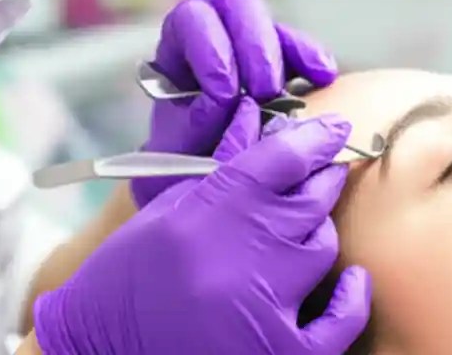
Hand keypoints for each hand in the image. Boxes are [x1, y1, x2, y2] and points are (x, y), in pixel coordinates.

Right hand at [35, 108, 371, 354]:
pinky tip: (351, 282)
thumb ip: (219, 168)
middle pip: (309, 199)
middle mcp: (239, 255)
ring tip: (299, 234)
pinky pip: (339, 321)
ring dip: (315, 235)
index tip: (330, 131)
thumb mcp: (166, 210)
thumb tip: (258, 119)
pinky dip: (350, 299)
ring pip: (321, 249)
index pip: (280, 158)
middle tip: (324, 173)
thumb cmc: (127, 276)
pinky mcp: (279, 354)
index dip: (312, 139)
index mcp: (206, 212)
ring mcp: (263, 307)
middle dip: (321, 180)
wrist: (100, 349)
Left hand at [132, 0, 337, 207]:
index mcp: (179, 45)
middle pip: (237, 7)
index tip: (224, 91)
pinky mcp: (284, 63)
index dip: (209, 47)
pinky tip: (324, 77)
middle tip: (263, 92)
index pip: (191, 19)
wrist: (202, 178)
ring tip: (283, 94)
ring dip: (283, 52)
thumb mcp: (175, 146)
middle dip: (253, 47)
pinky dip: (314, 59)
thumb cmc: (181, 158)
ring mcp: (251, 46)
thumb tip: (219, 103)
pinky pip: (302, 48)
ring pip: (270, 23)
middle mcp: (216, 34)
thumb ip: (191, 125)